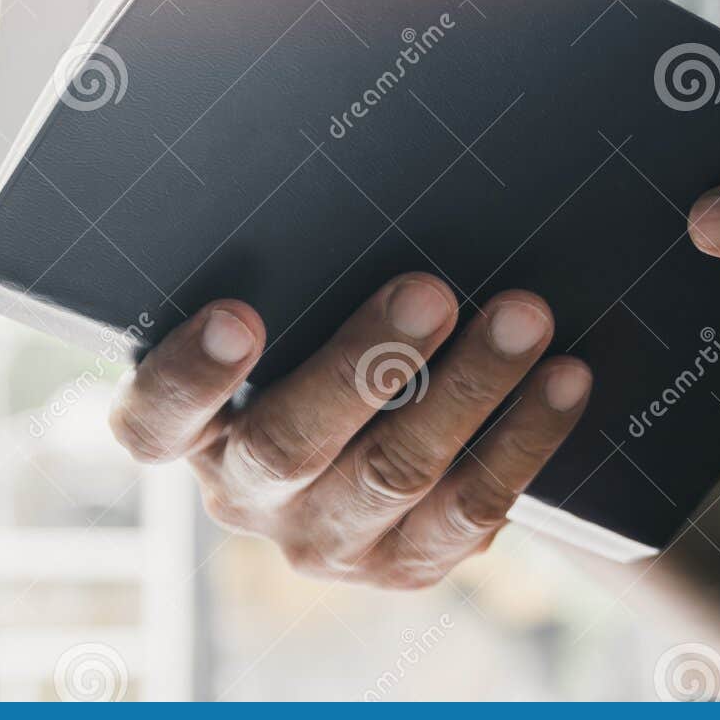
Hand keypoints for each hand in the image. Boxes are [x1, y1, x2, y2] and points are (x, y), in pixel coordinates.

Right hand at [106, 274, 590, 587]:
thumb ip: (300, 275)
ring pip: (396, 473)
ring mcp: (329, 540)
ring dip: (468, 389)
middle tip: (431, 292)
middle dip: (366, 364)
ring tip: (524, 318)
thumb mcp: (294, 315)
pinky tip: (567, 379)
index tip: (238, 316)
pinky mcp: (409, 565)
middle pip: (289, 444)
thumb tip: (367, 154)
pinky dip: (526, 436)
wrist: (390, 438)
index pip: (153, 419)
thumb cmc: (326, 337)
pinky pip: (474, 506)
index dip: (187, 376)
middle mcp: (250, 494)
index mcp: (195, 429)